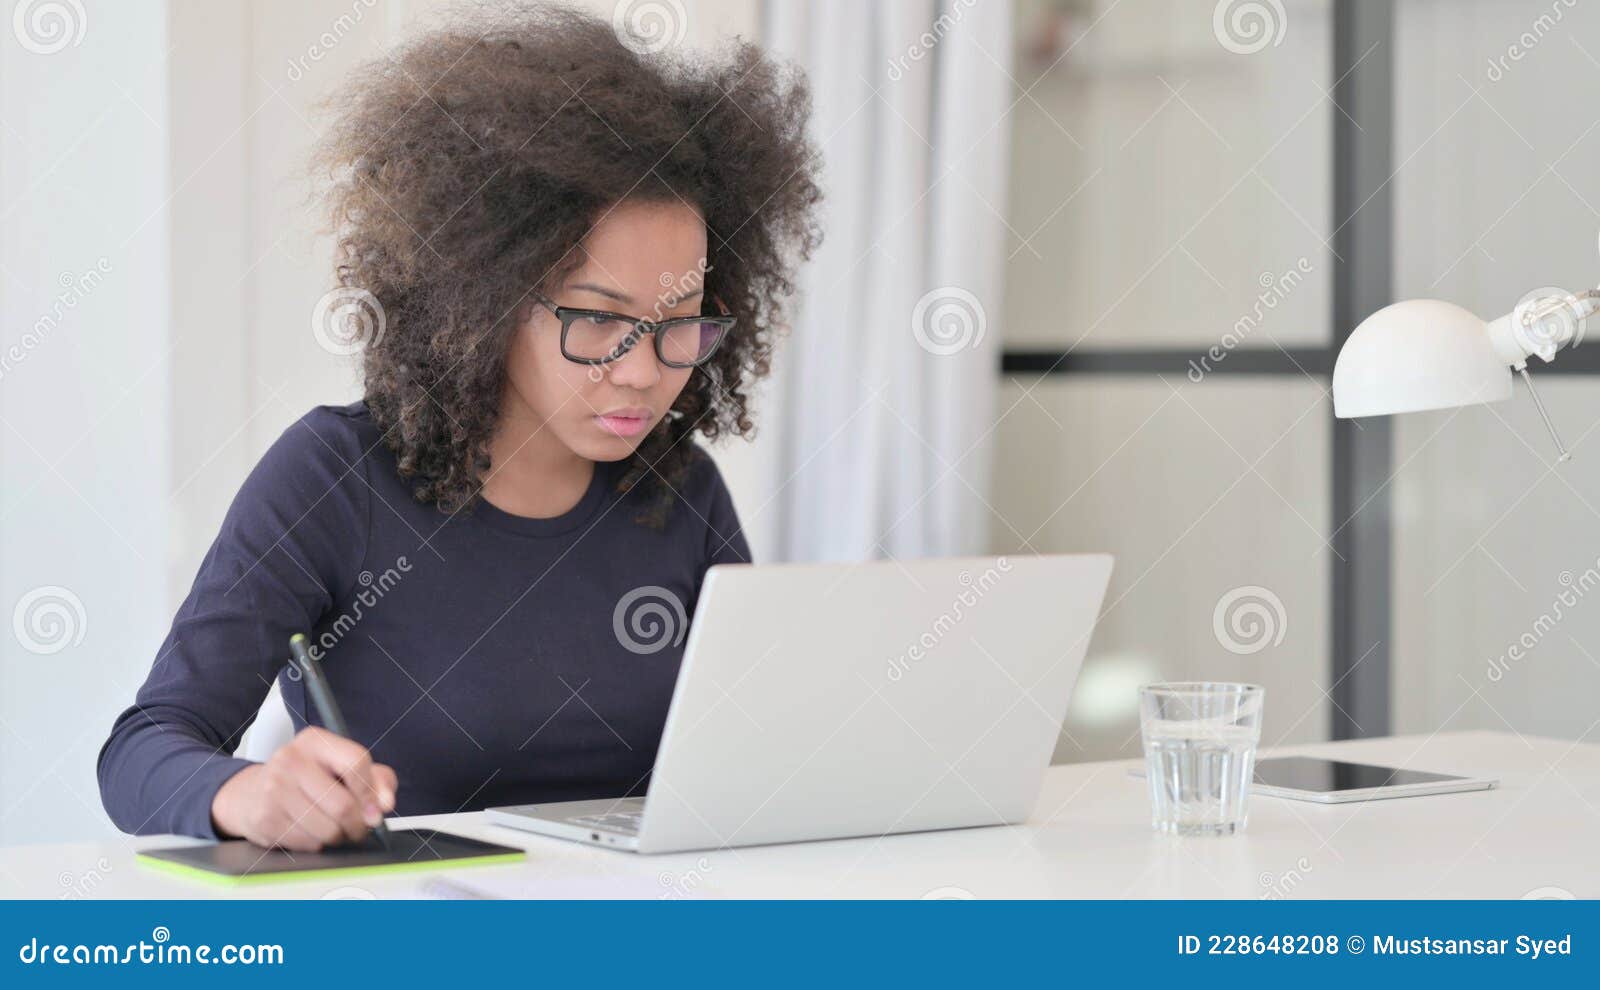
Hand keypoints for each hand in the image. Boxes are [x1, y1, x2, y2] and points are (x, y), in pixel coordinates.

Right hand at [211, 727, 396, 849]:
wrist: (252, 792)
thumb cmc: (309, 779)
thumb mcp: (342, 766)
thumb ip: (376, 779)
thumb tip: (385, 803)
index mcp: (315, 740)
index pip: (355, 762)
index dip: (372, 792)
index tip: (378, 809)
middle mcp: (290, 759)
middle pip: (343, 804)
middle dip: (358, 824)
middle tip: (359, 827)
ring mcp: (274, 790)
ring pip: (327, 829)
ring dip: (339, 837)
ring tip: (335, 828)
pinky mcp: (265, 819)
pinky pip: (308, 843)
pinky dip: (317, 844)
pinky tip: (311, 830)